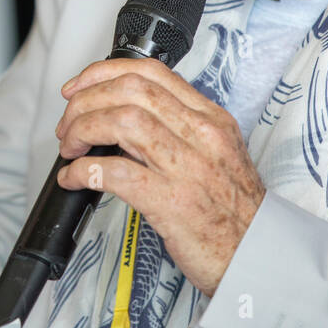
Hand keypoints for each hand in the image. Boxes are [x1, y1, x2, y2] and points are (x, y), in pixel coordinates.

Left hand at [53, 58, 266, 296]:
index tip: (79, 87)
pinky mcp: (172, 202)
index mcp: (211, 118)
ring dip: (82, 130)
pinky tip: (74, 179)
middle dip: (85, 101)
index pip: (151, 72)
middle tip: (68, 124)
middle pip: (129, 91)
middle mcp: (201, 135)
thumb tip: (122, 118)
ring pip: (121, 121)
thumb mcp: (216, 153)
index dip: (103, 73)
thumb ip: (178, 129)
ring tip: (70, 148)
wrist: (259, 256)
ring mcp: (188, 167)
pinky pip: (116, 173)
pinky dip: (85, 171)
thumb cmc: (233, 211)